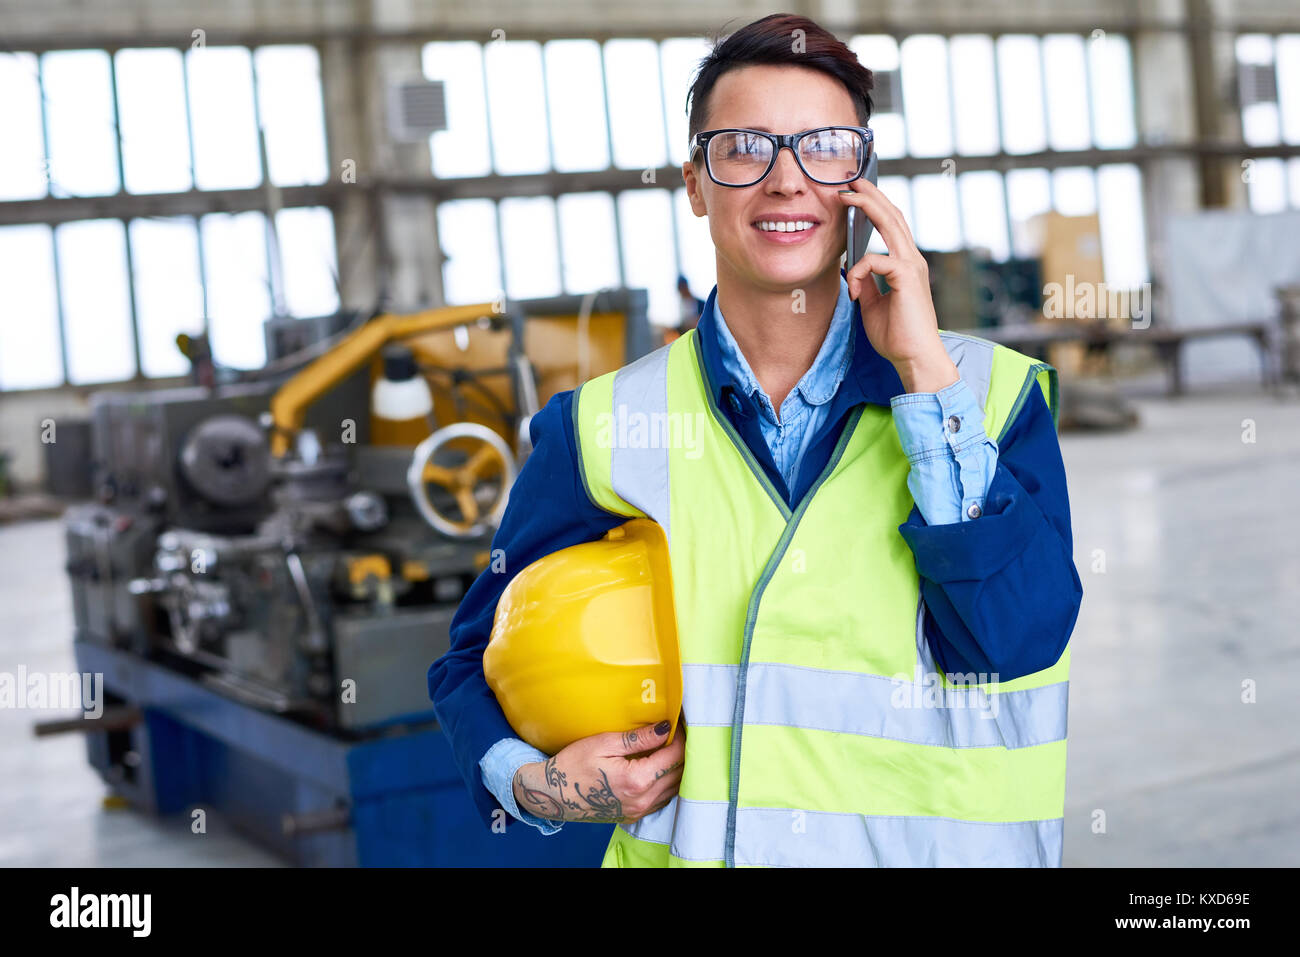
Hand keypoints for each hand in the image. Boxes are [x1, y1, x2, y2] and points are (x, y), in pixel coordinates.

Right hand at [511, 719, 685, 823]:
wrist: (553, 794)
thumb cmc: (573, 765)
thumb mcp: (604, 744)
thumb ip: (638, 739)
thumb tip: (664, 728)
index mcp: (636, 780)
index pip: (674, 757)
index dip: (680, 738)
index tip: (678, 723)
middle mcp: (642, 800)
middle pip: (678, 774)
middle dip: (682, 752)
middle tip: (676, 733)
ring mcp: (638, 811)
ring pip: (674, 789)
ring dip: (676, 769)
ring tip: (670, 749)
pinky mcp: (634, 816)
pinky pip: (662, 800)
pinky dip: (667, 783)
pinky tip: (658, 769)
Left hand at [838, 181, 958, 392]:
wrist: (914, 358)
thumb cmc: (897, 336)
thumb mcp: (872, 306)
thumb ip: (866, 285)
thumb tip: (852, 270)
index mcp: (906, 265)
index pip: (892, 227)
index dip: (875, 208)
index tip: (855, 196)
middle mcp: (912, 260)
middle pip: (893, 217)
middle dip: (872, 195)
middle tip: (853, 180)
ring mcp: (912, 266)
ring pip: (890, 225)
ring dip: (869, 206)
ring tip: (848, 195)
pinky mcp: (907, 277)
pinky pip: (875, 261)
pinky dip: (859, 271)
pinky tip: (854, 291)